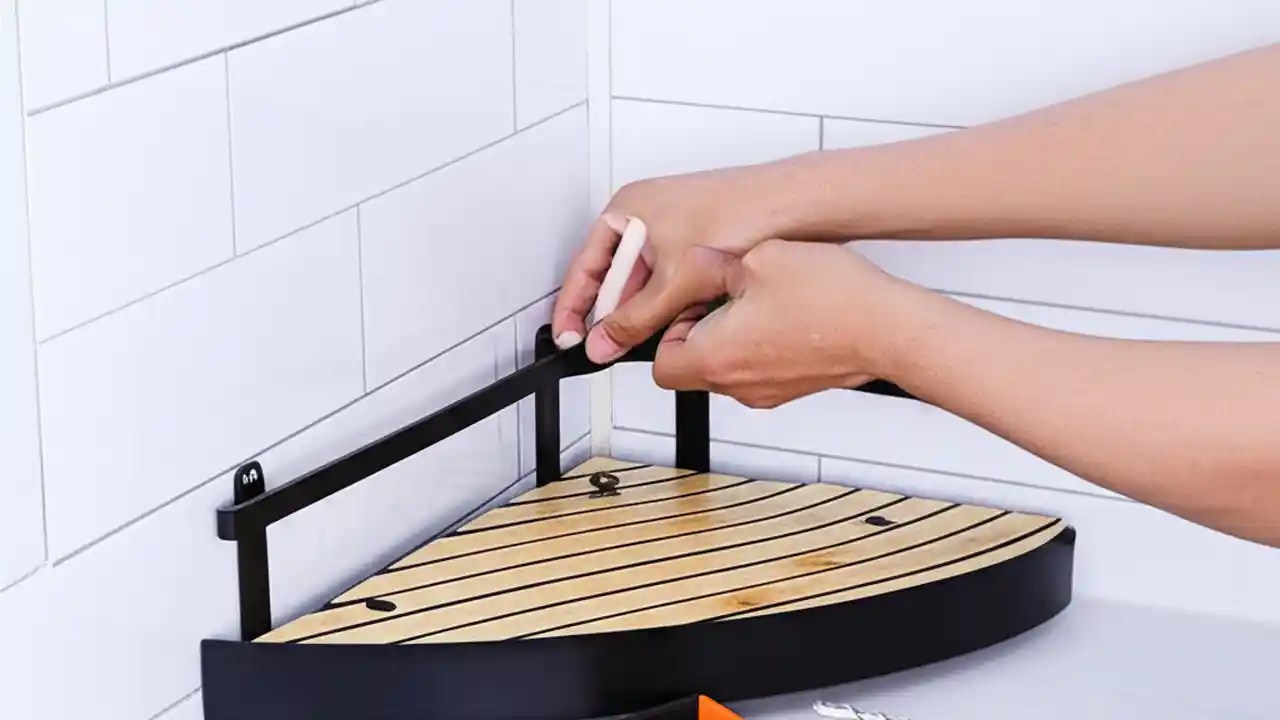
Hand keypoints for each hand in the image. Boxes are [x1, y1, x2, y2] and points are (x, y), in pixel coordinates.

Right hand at [551, 163, 799, 363]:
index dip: (574, 307)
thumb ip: (633, 317)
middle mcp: (646, 216)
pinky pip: (669, 281)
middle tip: (607, 346)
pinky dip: (669, 303)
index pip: (584, 267)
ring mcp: (672, 229)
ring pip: (644, 283)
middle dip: (612, 313)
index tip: (568, 338)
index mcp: (626, 209)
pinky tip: (677, 320)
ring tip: (646, 336)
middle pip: (613, 278)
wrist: (794, 207)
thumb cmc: (737, 213)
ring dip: (644, 311)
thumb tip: (603, 342)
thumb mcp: (672, 276)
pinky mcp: (697, 243)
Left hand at [653, 239, 912, 408]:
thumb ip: (710, 267)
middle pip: (691, 368)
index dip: (670, 328)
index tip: (694, 301)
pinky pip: (758, 368)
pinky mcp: (792, 387)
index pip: (660, 364)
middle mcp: (737, 385)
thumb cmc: (832, 299)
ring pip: (726, 367)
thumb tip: (692, 267)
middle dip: (698, 330)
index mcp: (715, 358)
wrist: (889, 329)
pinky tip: (786, 312)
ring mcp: (767, 391)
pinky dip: (760, 344)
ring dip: (730, 336)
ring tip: (761, 299)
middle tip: (726, 296)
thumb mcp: (756, 259)